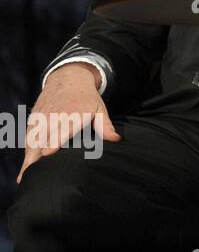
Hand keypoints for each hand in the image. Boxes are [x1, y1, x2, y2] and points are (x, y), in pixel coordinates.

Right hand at [17, 63, 120, 183]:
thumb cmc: (87, 98)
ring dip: (29, 154)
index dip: (53, 141)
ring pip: (33, 137)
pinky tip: (28, 161)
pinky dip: (27, 147)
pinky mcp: (35, 118)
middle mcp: (55, 116)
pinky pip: (29, 134)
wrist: (68, 78)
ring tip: (28, 172)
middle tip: (34, 173)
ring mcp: (43, 116)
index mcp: (73, 115)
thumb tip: (116, 139)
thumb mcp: (100, 109)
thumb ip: (105, 126)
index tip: (47, 154)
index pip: (62, 129)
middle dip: (37, 154)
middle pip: (44, 137)